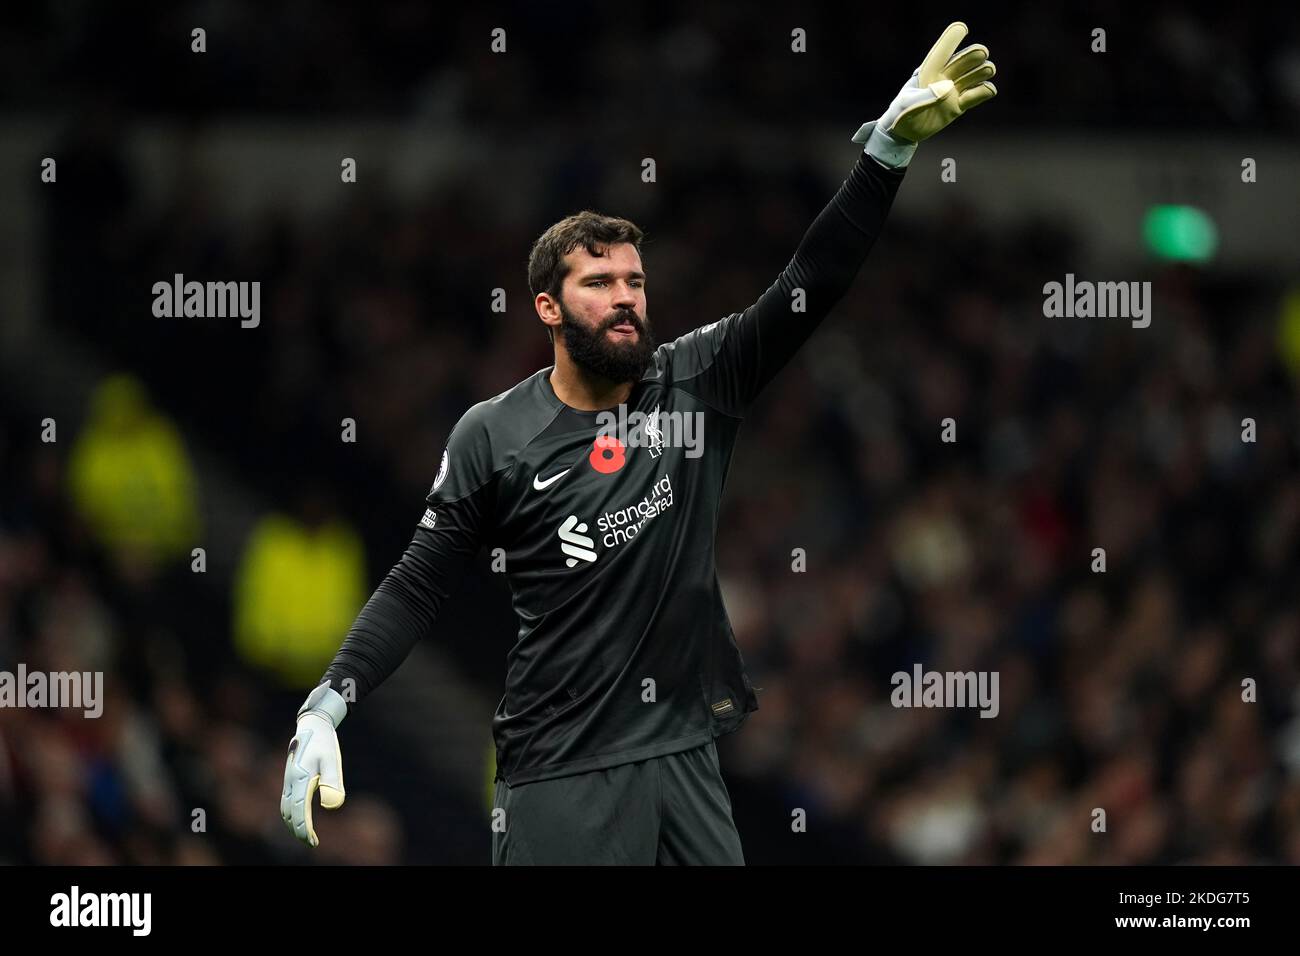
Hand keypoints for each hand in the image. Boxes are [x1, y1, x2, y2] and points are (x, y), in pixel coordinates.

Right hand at [280, 684, 347, 846]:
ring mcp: (287, 780)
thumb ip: (331, 782)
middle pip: (289, 814)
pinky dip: (289, 814)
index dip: (305, 829)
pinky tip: (298, 819)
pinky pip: (285, 801)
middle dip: (299, 831)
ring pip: (284, 809)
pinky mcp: (289, 778)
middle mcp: (290, 781)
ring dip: (292, 824)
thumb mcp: (332, 761)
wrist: (313, 724)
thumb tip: (331, 806)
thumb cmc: (324, 742)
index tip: (313, 842)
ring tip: (306, 835)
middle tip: (312, 843)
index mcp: (300, 779)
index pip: (299, 812)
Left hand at [853, 21, 997, 164]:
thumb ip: (926, 96)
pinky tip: (987, 90)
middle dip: (974, 55)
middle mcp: (944, 77)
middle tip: (981, 54)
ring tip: (987, 71)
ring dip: (983, 70)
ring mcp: (953, 90)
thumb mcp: (908, 104)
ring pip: (974, 75)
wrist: (903, 134)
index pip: (942, 51)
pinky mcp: (959, 105)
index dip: (952, 38)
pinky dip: (985, 91)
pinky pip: (977, 95)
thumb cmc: (901, 114)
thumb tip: (949, 87)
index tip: (962, 28)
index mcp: (928, 71)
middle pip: (963, 60)